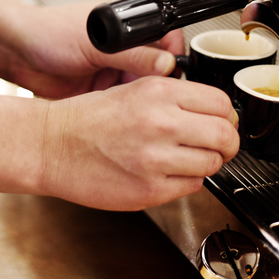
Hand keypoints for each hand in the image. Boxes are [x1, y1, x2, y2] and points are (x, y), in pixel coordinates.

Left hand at [9, 3, 183, 98]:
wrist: (17, 54)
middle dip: (157, 87)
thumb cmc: (49, 32)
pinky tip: (118, 116)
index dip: (173, 60)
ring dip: (140, 102)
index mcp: (129, 26)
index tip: (170, 77)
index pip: (168, 41)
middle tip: (150, 98)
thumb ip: (133, 54)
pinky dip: (124, 113)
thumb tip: (167, 64)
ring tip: (131, 107)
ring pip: (143, 93)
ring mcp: (115, 72)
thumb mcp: (96, 44)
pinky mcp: (103, 95)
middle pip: (160, 72)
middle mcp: (126, 49)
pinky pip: (124, 106)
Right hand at [38, 76, 239, 210]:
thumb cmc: (87, 119)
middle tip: (217, 145)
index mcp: (158, 92)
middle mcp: (161, 123)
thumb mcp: (133, 89)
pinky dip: (186, 181)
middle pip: (225, 135)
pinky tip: (167, 172)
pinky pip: (192, 186)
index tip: (220, 121)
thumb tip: (214, 112)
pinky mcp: (150, 189)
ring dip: (206, 163)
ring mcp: (157, 159)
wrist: (51, 146)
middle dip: (226, 142)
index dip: (226, 115)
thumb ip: (174, 98)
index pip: (221, 103)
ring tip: (185, 159)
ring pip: (212, 163)